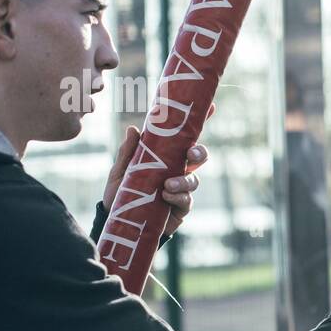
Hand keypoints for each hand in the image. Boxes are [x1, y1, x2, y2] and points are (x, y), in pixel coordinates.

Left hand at [102, 104, 211, 236]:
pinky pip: (186, 199)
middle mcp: (178, 170)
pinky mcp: (180, 207)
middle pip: (199, 157)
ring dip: (184, 180)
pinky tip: (166, 195)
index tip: (211, 107)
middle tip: (191, 153)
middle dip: (200, 152)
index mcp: (166, 156)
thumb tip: (133, 129)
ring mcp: (181, 189)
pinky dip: (178, 195)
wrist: (119, 222)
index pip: (185, 137)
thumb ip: (129, 152)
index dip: (200, 122)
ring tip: (167, 185)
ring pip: (194, 180)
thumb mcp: (121, 170)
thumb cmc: (121, 193)